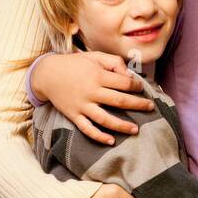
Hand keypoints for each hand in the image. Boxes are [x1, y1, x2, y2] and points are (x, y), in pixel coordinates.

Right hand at [32, 51, 154, 143]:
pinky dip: (99, 136)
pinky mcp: (74, 116)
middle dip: (138, 105)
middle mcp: (91, 92)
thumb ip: (114, 62)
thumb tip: (129, 76)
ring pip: (105, 119)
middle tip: (150, 108)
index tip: (141, 88)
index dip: (136, 86)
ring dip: (122, 126)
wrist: (47, 74)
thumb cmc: (74, 64)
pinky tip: (111, 141)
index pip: (124, 83)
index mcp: (97, 75)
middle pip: (119, 101)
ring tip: (136, 130)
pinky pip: (87, 129)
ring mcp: (82, 106)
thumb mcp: (94, 56)